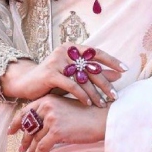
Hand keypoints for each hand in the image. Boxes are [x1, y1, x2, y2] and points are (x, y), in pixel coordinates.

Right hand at [1, 43, 125, 106]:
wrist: (27, 83)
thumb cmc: (53, 80)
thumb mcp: (74, 76)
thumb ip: (94, 74)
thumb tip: (118, 75)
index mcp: (71, 48)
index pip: (95, 52)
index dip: (111, 60)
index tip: (125, 69)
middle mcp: (64, 51)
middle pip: (91, 67)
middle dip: (105, 83)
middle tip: (115, 95)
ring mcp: (56, 61)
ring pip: (82, 78)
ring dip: (95, 93)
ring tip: (102, 104)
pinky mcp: (50, 73)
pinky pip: (71, 85)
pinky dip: (82, 95)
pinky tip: (88, 103)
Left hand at [6, 94, 108, 151]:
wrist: (101, 118)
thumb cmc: (86, 114)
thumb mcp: (64, 107)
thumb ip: (50, 112)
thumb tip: (37, 126)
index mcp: (47, 99)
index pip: (25, 111)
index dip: (16, 122)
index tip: (11, 131)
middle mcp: (46, 107)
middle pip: (29, 126)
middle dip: (24, 139)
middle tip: (21, 149)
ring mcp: (51, 119)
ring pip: (35, 138)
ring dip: (31, 150)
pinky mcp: (57, 131)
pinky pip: (43, 146)